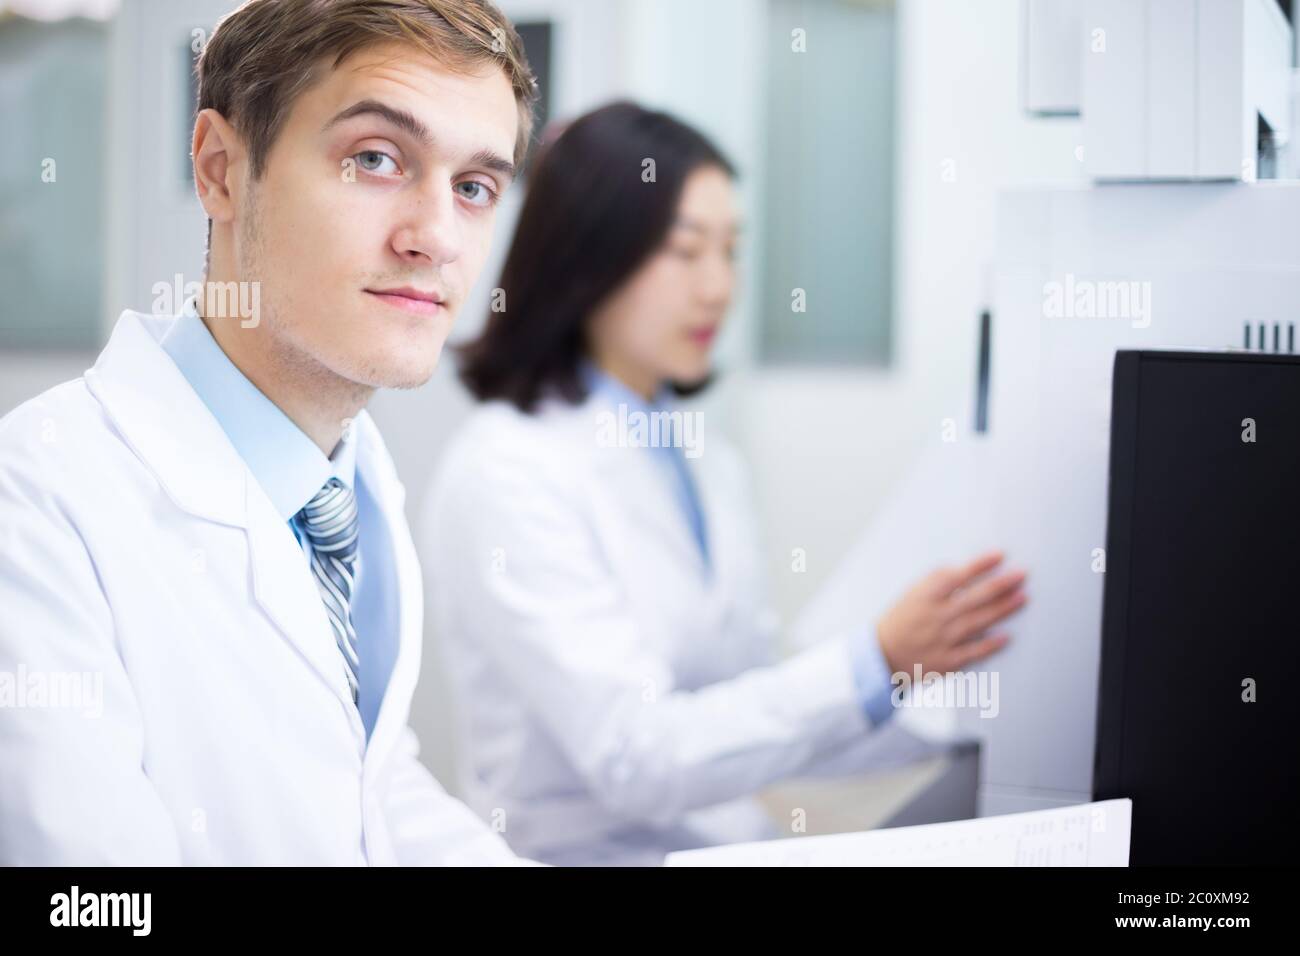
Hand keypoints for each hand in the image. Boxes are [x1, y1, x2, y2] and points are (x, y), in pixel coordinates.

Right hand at [875, 550, 1025, 675]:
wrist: (882, 655)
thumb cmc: (901, 620)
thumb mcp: (912, 593)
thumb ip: (936, 581)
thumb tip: (961, 570)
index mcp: (926, 596)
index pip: (958, 576)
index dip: (980, 565)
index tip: (1001, 555)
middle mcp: (936, 616)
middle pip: (975, 598)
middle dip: (1001, 584)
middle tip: (1022, 574)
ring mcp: (943, 640)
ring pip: (978, 622)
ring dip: (1002, 609)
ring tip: (1022, 598)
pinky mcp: (947, 661)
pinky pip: (973, 652)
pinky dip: (990, 645)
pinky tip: (1006, 637)